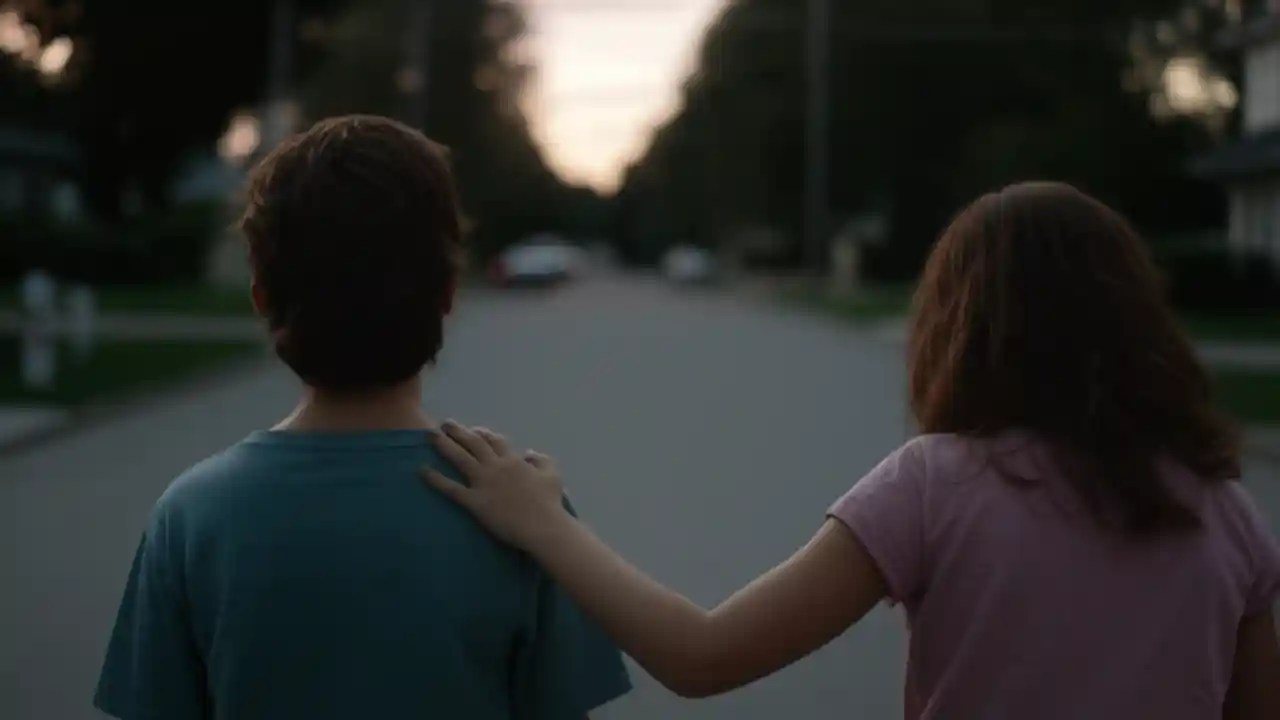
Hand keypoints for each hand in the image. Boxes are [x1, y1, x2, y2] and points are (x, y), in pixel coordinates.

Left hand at [423, 421, 568, 548]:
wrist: (543, 526)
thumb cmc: (549, 502)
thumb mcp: (552, 474)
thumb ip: (541, 460)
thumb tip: (529, 452)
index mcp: (514, 460)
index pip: (495, 441)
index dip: (482, 433)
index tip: (473, 430)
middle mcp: (496, 467)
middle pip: (474, 443)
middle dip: (458, 431)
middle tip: (444, 424)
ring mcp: (484, 483)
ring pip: (460, 458)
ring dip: (444, 445)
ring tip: (430, 435)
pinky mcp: (475, 502)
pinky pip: (451, 488)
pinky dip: (436, 479)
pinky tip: (423, 470)